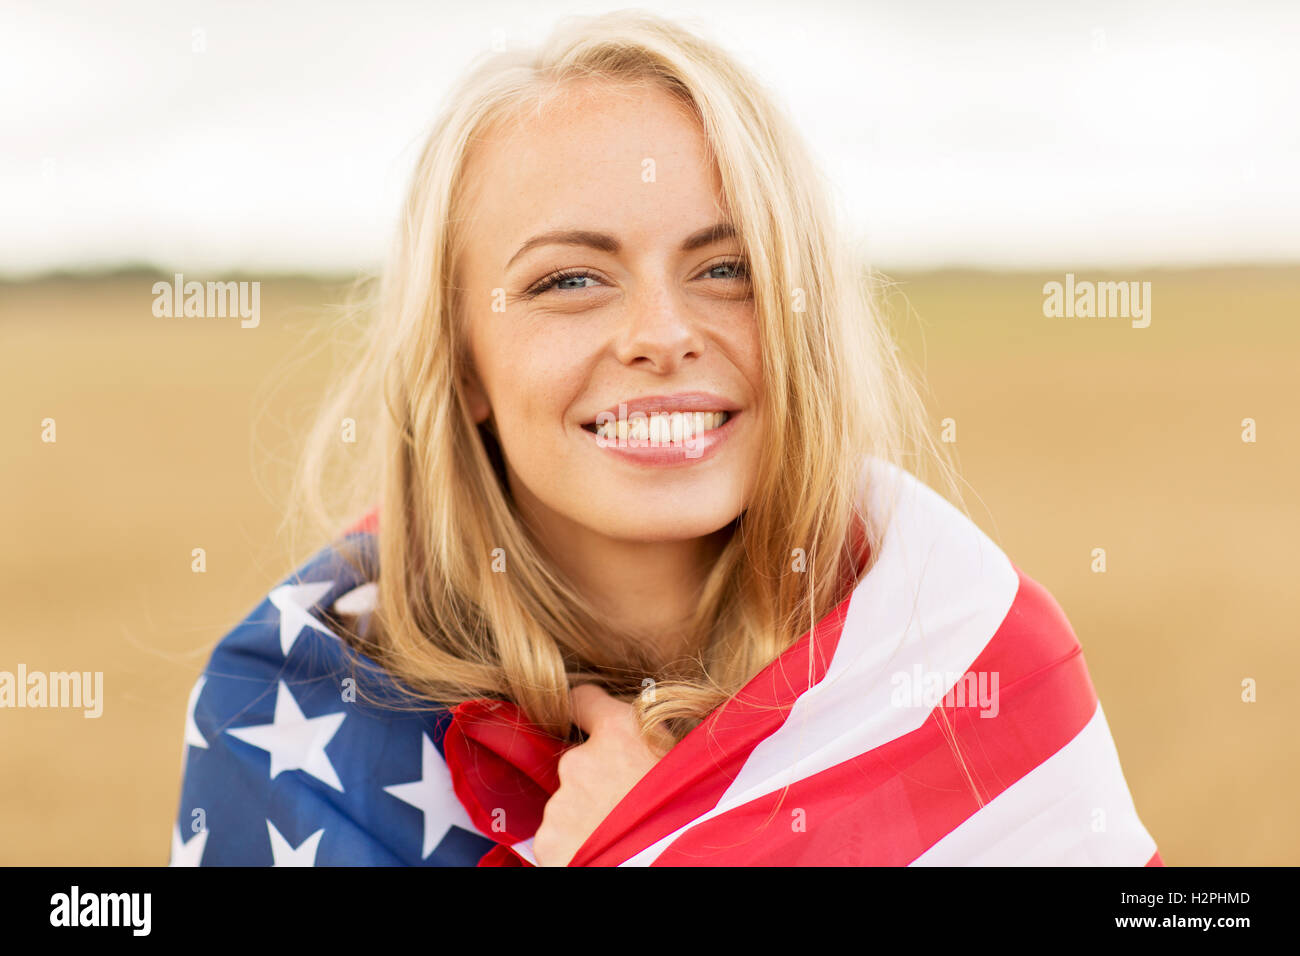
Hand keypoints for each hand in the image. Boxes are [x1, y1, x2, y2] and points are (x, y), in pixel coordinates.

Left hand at [532, 683, 670, 866]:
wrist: (676, 861)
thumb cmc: (691, 814)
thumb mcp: (685, 764)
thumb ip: (651, 745)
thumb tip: (644, 741)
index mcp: (620, 731)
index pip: (584, 699)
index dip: (588, 712)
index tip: (588, 719)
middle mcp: (581, 760)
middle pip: (579, 762)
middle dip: (597, 781)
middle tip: (626, 807)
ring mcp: (560, 802)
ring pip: (568, 803)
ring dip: (586, 816)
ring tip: (618, 835)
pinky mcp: (547, 840)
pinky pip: (558, 837)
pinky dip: (574, 845)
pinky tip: (602, 852)